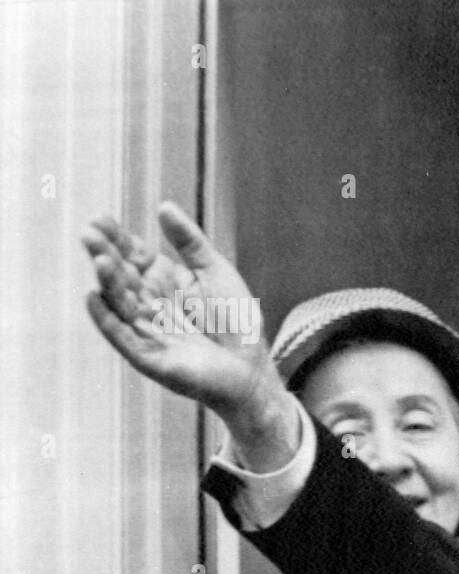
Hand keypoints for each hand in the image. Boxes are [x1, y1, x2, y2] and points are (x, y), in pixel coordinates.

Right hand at [82, 202, 297, 468]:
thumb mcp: (215, 271)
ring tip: (99, 259)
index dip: (118, 240)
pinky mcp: (150, 357)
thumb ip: (190, 242)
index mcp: (164, 283)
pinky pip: (123, 337)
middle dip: (105, 256)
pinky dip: (107, 319)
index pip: (133, 257)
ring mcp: (147, 331)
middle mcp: (150, 305)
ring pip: (120, 303)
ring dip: (107, 282)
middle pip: (122, 277)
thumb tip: (164, 206)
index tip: (102, 220)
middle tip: (90, 234)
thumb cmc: (237, 321)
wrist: (253, 368)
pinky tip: (94, 297)